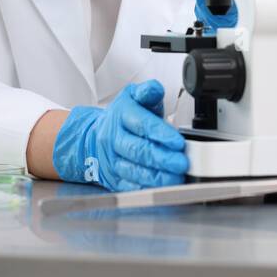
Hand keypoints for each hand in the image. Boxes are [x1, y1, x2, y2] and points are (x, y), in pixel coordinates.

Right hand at [52, 81, 188, 190]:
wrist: (95, 136)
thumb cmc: (122, 117)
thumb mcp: (133, 97)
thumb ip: (148, 91)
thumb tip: (155, 88)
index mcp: (121, 115)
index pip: (141, 124)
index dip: (161, 134)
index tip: (178, 142)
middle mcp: (113, 138)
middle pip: (138, 150)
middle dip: (162, 158)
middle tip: (182, 163)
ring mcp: (112, 159)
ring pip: (133, 170)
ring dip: (157, 177)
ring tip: (176, 178)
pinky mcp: (113, 177)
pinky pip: (129, 186)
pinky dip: (146, 189)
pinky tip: (161, 188)